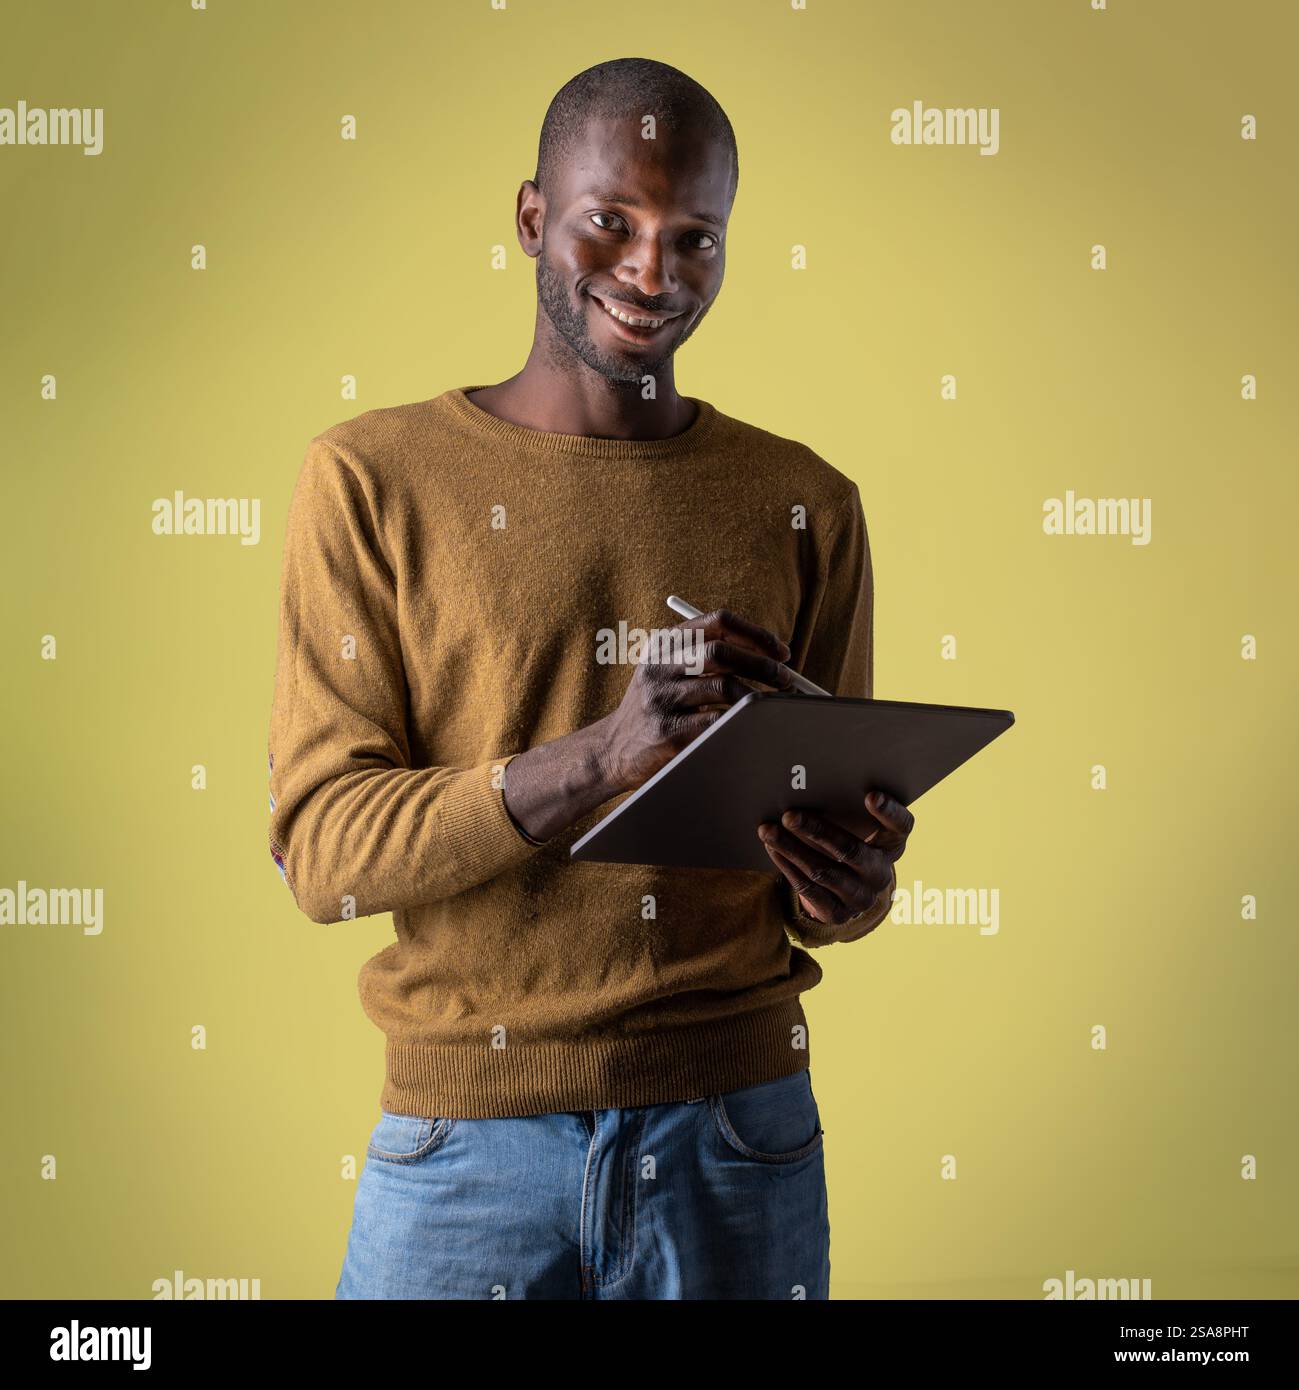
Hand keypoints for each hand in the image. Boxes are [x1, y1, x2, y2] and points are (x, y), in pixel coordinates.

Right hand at [599, 608, 797, 792]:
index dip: (755, 634)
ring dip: (756, 698)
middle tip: (786, 680)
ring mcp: (659, 698)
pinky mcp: (666, 731)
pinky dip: (739, 723)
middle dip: (762, 666)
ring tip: (770, 708)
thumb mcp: (668, 671)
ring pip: (723, 688)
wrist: (612, 749)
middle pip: (722, 653)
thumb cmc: (656, 708)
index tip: (782, 651)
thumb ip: (706, 657)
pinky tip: (748, 726)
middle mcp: (658, 666)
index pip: (717, 622)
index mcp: (663, 643)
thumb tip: (770, 656)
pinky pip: (716, 723)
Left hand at [757, 790, 912, 928]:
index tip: (871, 795)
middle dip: (817, 831)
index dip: (890, 812)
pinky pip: (808, 888)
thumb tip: (806, 785)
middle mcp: (881, 874)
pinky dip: (787, 866)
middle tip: (789, 815)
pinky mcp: (838, 914)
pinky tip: (772, 849)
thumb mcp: (858, 829)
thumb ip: (845, 809)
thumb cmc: (848, 844)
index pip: (901, 827)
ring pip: (823, 871)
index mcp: (892, 845)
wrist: (845, 893)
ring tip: (768, 831)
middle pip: (851, 850)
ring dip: (791, 849)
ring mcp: (861, 897)